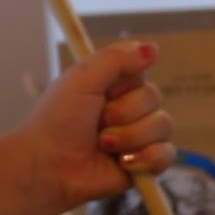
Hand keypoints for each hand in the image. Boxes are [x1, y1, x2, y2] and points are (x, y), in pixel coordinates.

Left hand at [18, 40, 175, 214]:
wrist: (48, 166)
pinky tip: (122, 162)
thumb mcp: (82, 79)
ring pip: (162, 125)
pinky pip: (167, 154)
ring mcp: (138, 136)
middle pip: (153, 98)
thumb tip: (154, 48)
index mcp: (114, 84)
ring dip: (129, 137)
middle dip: (122, 113)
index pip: (141, 71)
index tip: (102, 92)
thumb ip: (116, 59)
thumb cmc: (57, 120)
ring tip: (103, 145)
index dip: (123, 84)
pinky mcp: (143, 164)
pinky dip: (146, 158)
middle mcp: (129, 108)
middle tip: (96, 124)